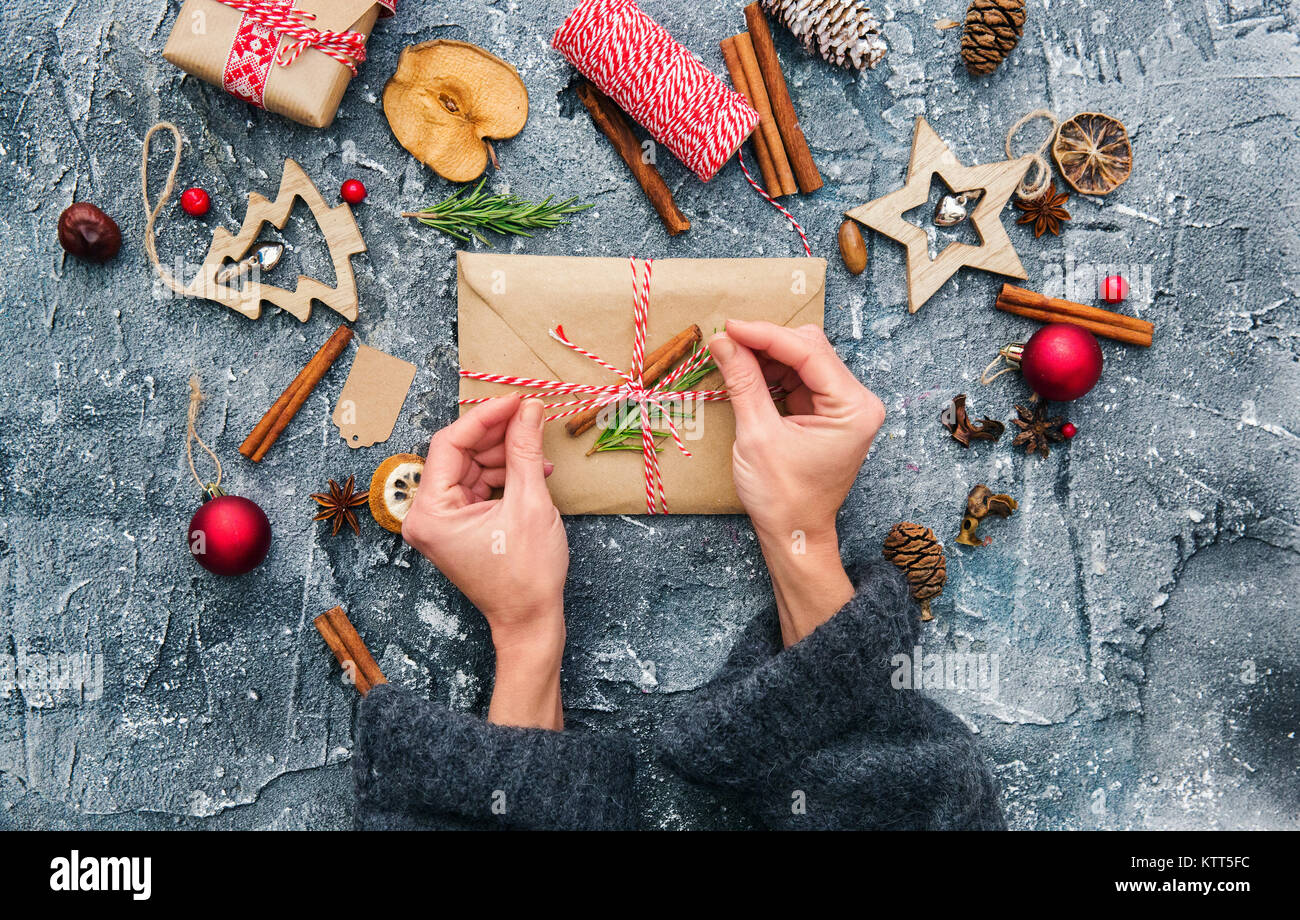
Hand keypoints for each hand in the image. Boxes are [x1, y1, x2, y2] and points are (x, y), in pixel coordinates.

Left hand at [403, 396, 567, 728]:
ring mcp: (440, 522)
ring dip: (505, 455)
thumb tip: (529, 408)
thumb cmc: (527, 574)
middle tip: (532, 417)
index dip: (485, 417)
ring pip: (470, 467)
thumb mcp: (530, 503)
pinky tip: (532, 471)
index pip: (450, 444)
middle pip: (460, 454)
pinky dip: (503, 476)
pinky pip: (477, 486)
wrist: (530, 622)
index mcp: (430, 511)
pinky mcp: (457, 527)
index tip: (517, 400)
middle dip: (498, 435)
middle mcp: (426, 515)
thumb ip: (525, 450)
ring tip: (539, 452)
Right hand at [708, 320, 884, 643]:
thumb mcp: (757, 435)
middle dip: (767, 342)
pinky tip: (746, 370)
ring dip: (767, 354)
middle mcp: (857, 402)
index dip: (766, 335)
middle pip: (810, 349)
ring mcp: (843, 407)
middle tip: (726, 340)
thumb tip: (724, 341)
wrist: (793, 534)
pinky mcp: (827, 413)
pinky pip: (799, 378)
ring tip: (731, 353)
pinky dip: (773, 371)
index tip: (730, 326)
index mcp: (853, 408)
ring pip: (804, 359)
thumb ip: (743, 383)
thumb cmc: (782, 497)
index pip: (808, 352)